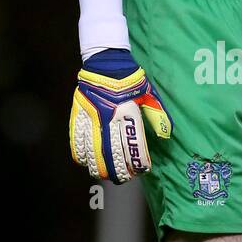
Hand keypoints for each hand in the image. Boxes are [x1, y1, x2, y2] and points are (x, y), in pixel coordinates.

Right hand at [69, 48, 171, 182]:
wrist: (106, 62)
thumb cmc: (131, 80)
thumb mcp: (149, 94)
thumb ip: (157, 115)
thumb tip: (165, 135)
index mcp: (127, 114)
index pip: (132, 146)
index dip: (137, 162)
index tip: (141, 170)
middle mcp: (108, 118)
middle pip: (110, 154)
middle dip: (116, 171)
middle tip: (122, 179)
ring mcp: (91, 118)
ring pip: (91, 151)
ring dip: (97, 167)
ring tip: (103, 175)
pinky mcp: (79, 115)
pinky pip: (76, 140)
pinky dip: (80, 154)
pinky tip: (85, 162)